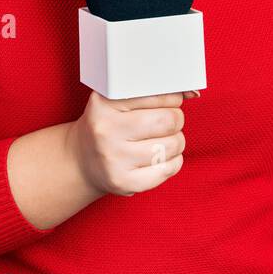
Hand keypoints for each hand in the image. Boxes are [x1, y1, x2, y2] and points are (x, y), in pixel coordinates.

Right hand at [66, 89, 193, 196]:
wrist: (81, 160)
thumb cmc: (109, 125)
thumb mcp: (116, 101)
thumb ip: (150, 92)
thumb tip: (191, 91)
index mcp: (104, 104)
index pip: (157, 93)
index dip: (172, 97)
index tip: (170, 101)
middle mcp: (106, 130)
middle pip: (168, 120)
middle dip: (176, 119)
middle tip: (168, 121)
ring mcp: (114, 159)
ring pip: (172, 145)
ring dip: (176, 141)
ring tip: (163, 139)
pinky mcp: (124, 182)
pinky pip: (169, 168)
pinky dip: (173, 161)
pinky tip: (160, 157)